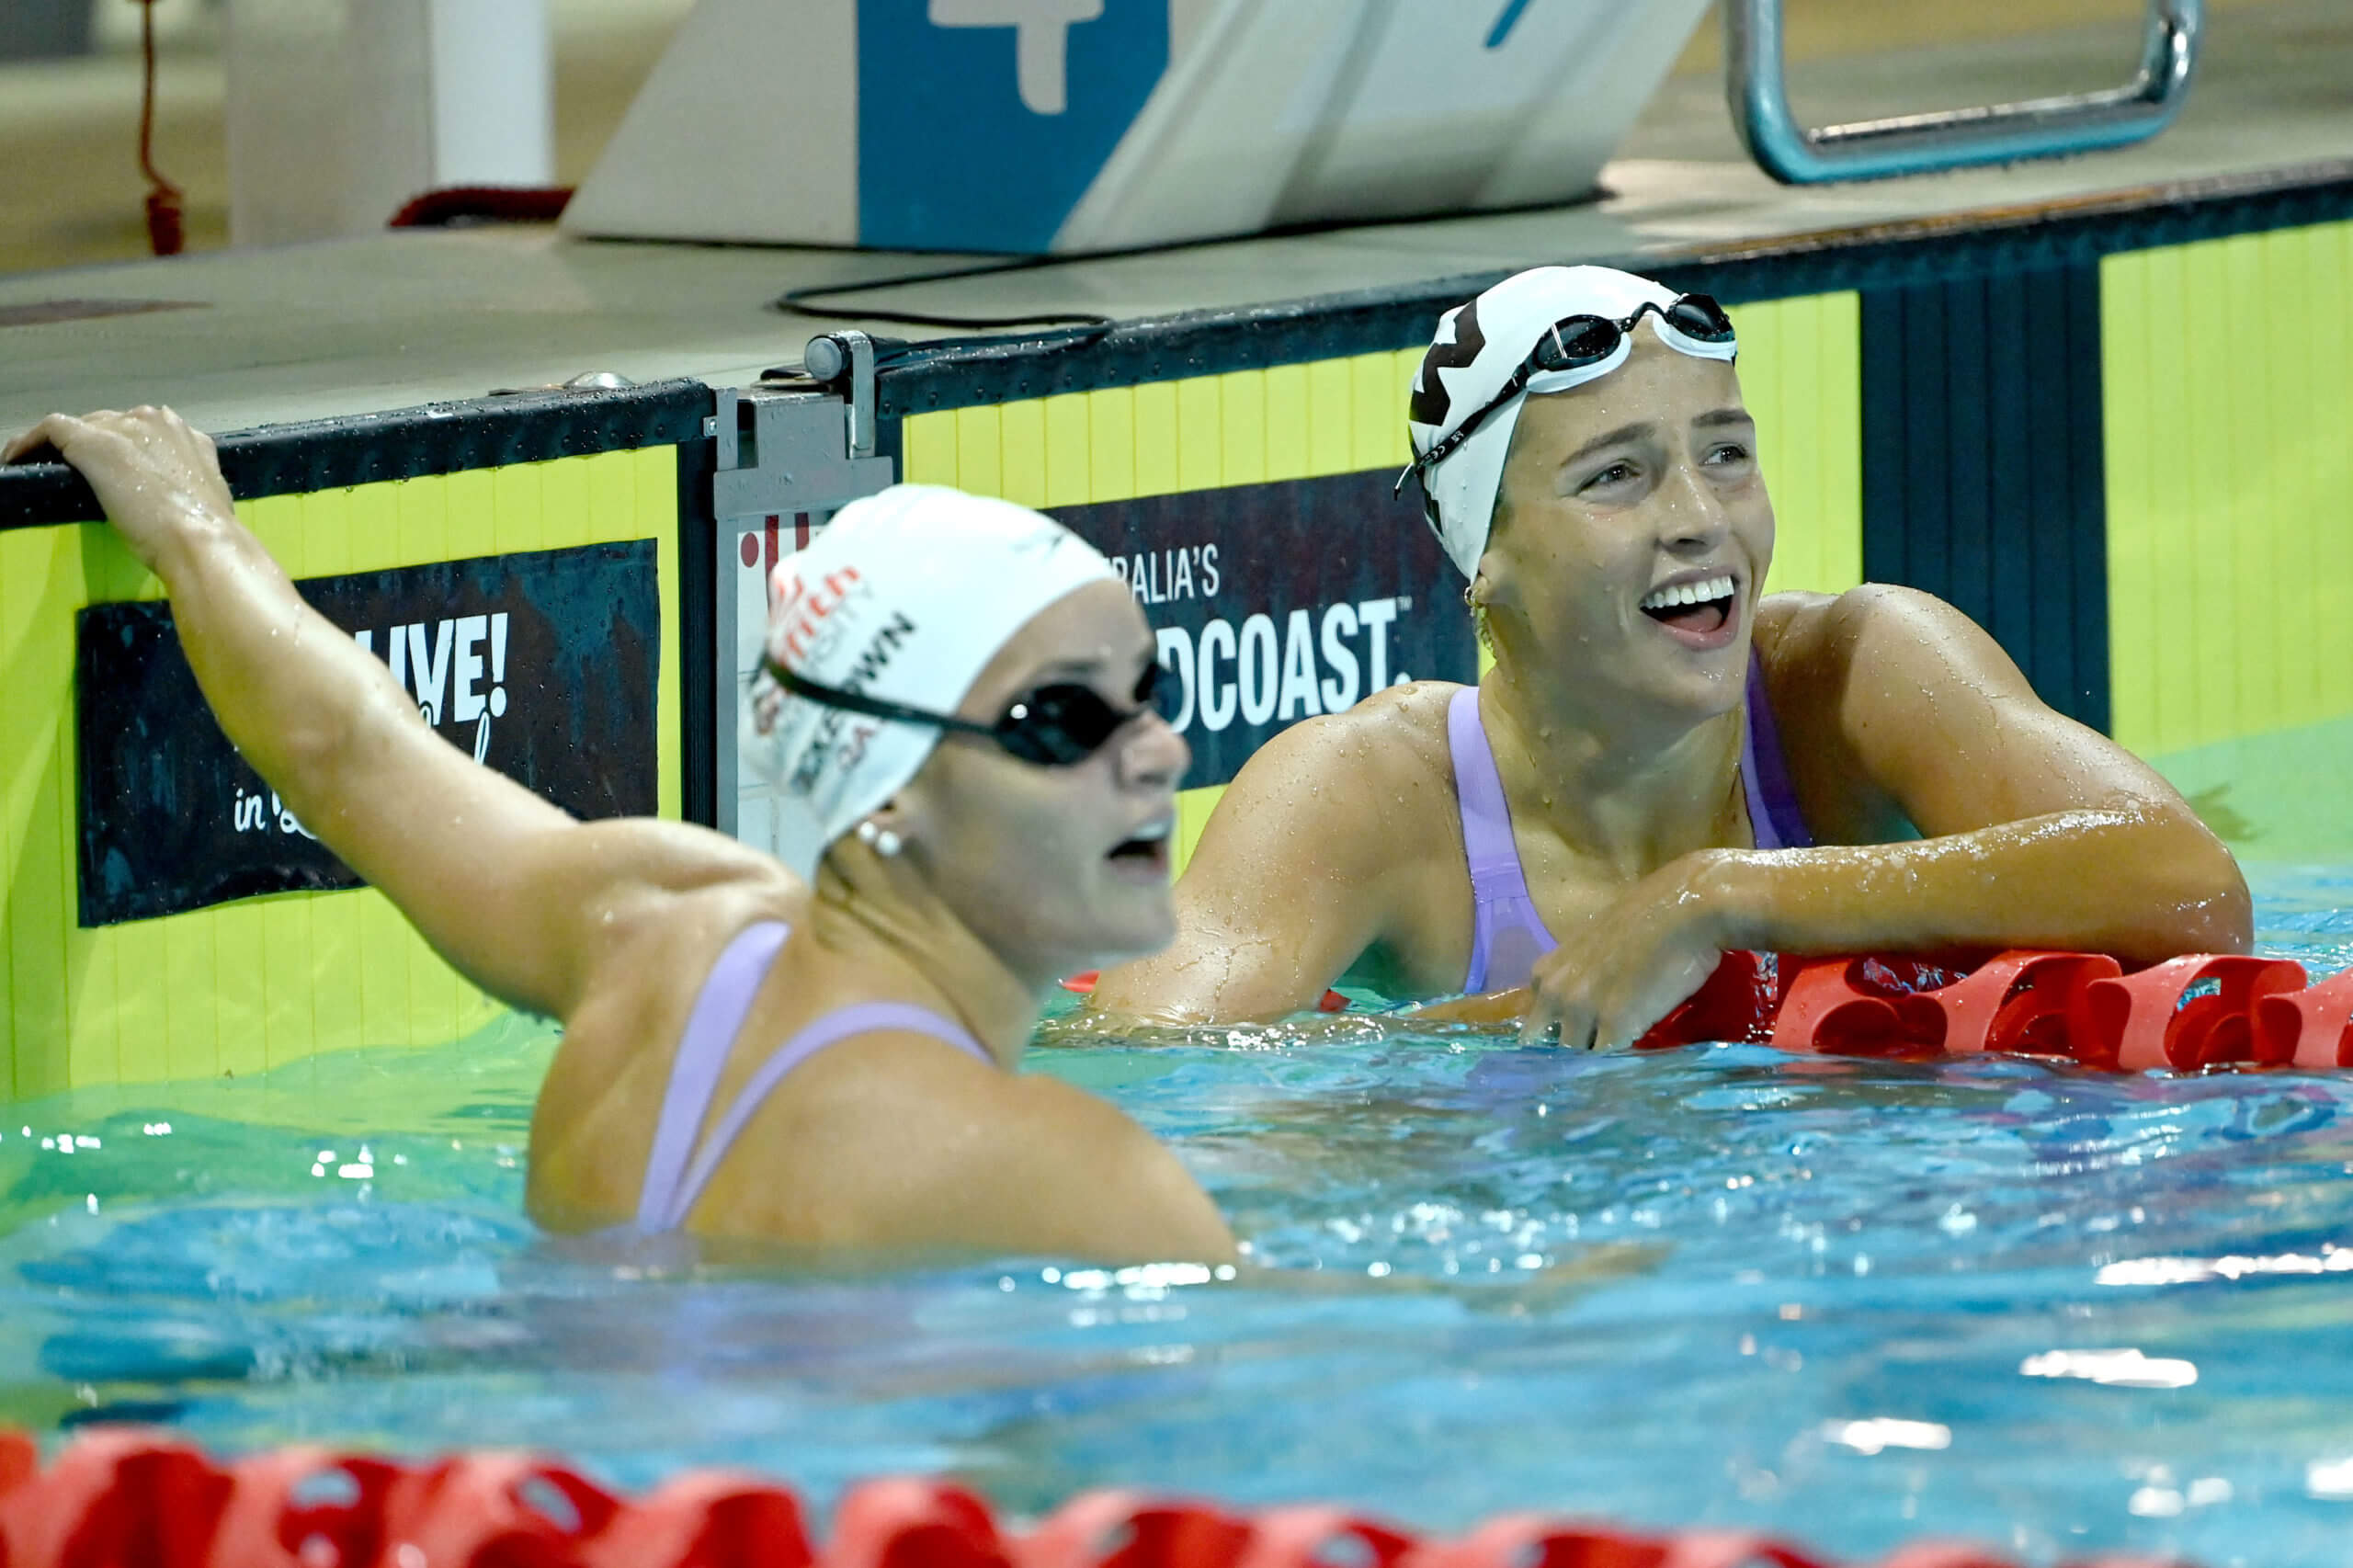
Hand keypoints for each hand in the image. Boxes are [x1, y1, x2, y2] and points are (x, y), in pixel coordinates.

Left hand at [3, 407, 235, 575]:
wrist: (200, 541)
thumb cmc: (209, 531)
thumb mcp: (208, 497)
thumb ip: (189, 483)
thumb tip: (178, 495)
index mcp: (186, 435)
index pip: (143, 432)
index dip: (125, 450)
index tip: (114, 474)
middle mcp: (155, 421)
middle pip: (111, 424)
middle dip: (95, 446)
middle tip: (82, 478)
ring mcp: (122, 428)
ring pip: (82, 426)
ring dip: (63, 446)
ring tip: (47, 467)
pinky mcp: (91, 441)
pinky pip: (50, 430)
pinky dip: (29, 443)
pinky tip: (15, 460)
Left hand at [1521, 852, 1731, 1048]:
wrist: (1684, 910)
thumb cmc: (1645, 918)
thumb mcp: (1591, 945)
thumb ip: (1578, 975)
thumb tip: (1585, 1000)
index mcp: (1546, 972)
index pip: (1536, 1020)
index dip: (1559, 1031)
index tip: (1576, 1037)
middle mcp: (1556, 994)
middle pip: (1552, 1043)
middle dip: (1574, 1050)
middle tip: (1600, 1049)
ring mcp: (1582, 1012)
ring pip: (1580, 1054)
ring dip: (1600, 1057)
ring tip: (1623, 1052)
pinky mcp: (1616, 1027)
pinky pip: (1611, 1057)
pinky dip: (1623, 1061)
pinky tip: (1638, 1053)